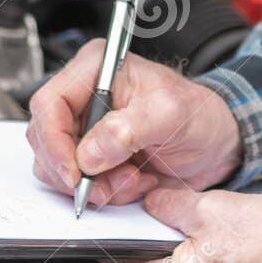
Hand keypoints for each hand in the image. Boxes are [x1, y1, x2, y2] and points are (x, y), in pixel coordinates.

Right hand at [27, 40, 241, 206]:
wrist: (216, 143)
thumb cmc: (199, 115)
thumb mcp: (173, 114)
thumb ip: (131, 128)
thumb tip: (89, 152)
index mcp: (96, 69)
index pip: (48, 104)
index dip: (53, 142)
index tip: (75, 172)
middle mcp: (84, 96)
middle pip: (45, 140)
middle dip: (77, 171)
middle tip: (115, 182)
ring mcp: (84, 129)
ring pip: (57, 167)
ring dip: (94, 185)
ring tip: (134, 179)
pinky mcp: (90, 157)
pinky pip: (75, 184)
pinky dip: (103, 193)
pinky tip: (134, 183)